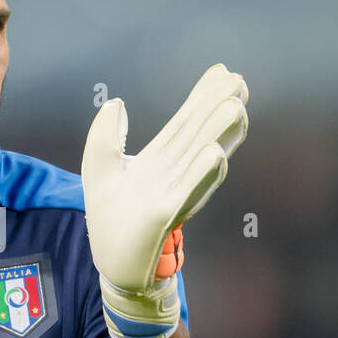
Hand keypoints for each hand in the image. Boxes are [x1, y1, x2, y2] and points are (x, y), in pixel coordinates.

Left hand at [81, 63, 247, 337]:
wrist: (114, 266)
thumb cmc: (111, 219)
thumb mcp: (99, 169)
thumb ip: (105, 136)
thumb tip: (116, 102)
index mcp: (161, 160)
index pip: (185, 123)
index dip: (203, 97)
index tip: (223, 71)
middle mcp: (174, 174)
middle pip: (199, 134)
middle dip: (217, 108)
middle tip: (238, 81)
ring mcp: (173, 195)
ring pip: (199, 159)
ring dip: (218, 134)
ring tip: (235, 107)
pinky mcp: (162, 217)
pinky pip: (185, 193)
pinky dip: (201, 173)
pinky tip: (214, 154)